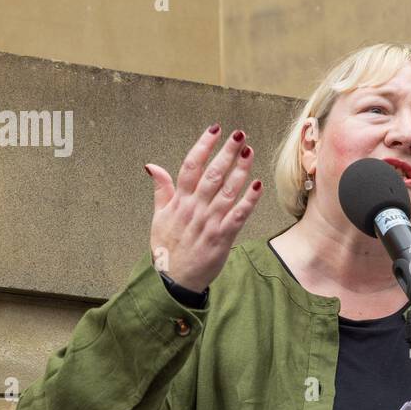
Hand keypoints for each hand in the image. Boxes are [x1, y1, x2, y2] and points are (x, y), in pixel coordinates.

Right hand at [145, 124, 263, 291]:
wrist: (173, 280)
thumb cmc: (167, 248)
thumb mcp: (159, 217)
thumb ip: (161, 190)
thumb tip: (152, 166)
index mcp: (179, 202)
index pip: (190, 166)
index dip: (203, 146)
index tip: (214, 129)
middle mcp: (194, 208)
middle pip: (212, 174)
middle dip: (226, 152)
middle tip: (239, 134)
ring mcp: (209, 222)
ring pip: (227, 191)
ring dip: (240, 170)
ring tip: (250, 152)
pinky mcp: (222, 237)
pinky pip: (238, 215)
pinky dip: (249, 200)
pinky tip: (258, 184)